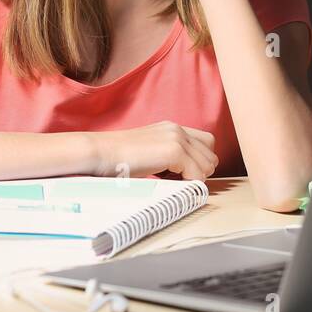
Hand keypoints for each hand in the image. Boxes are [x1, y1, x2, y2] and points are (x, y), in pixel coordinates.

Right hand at [87, 121, 218, 179]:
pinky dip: (188, 184)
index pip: (206, 143)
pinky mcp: (174, 151)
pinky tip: (168, 182)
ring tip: (170, 180)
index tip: (179, 173)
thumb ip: (168, 156)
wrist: (100, 153)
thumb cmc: (118, 158)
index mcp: (171, 128)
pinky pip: (198, 174)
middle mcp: (177, 129)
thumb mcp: (148, 152)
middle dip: (198, 171)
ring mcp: (177, 138)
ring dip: (193, 178)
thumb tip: (187, 175)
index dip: (198, 161)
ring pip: (208, 165)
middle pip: (211, 155)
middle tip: (175, 179)